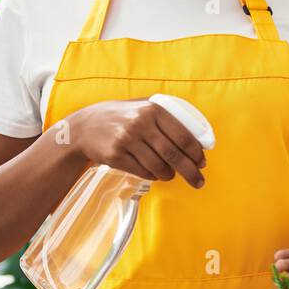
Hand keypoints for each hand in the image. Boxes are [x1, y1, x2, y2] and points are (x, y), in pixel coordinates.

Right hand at [66, 99, 206, 187]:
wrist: (86, 126)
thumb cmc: (122, 117)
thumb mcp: (144, 107)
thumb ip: (168, 117)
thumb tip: (199, 138)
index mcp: (153, 109)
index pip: (183, 136)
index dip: (196, 153)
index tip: (202, 162)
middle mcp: (140, 123)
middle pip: (174, 154)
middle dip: (190, 171)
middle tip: (199, 181)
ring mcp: (127, 140)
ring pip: (159, 166)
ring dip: (169, 175)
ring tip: (171, 175)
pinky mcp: (116, 156)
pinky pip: (143, 172)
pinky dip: (153, 176)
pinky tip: (155, 174)